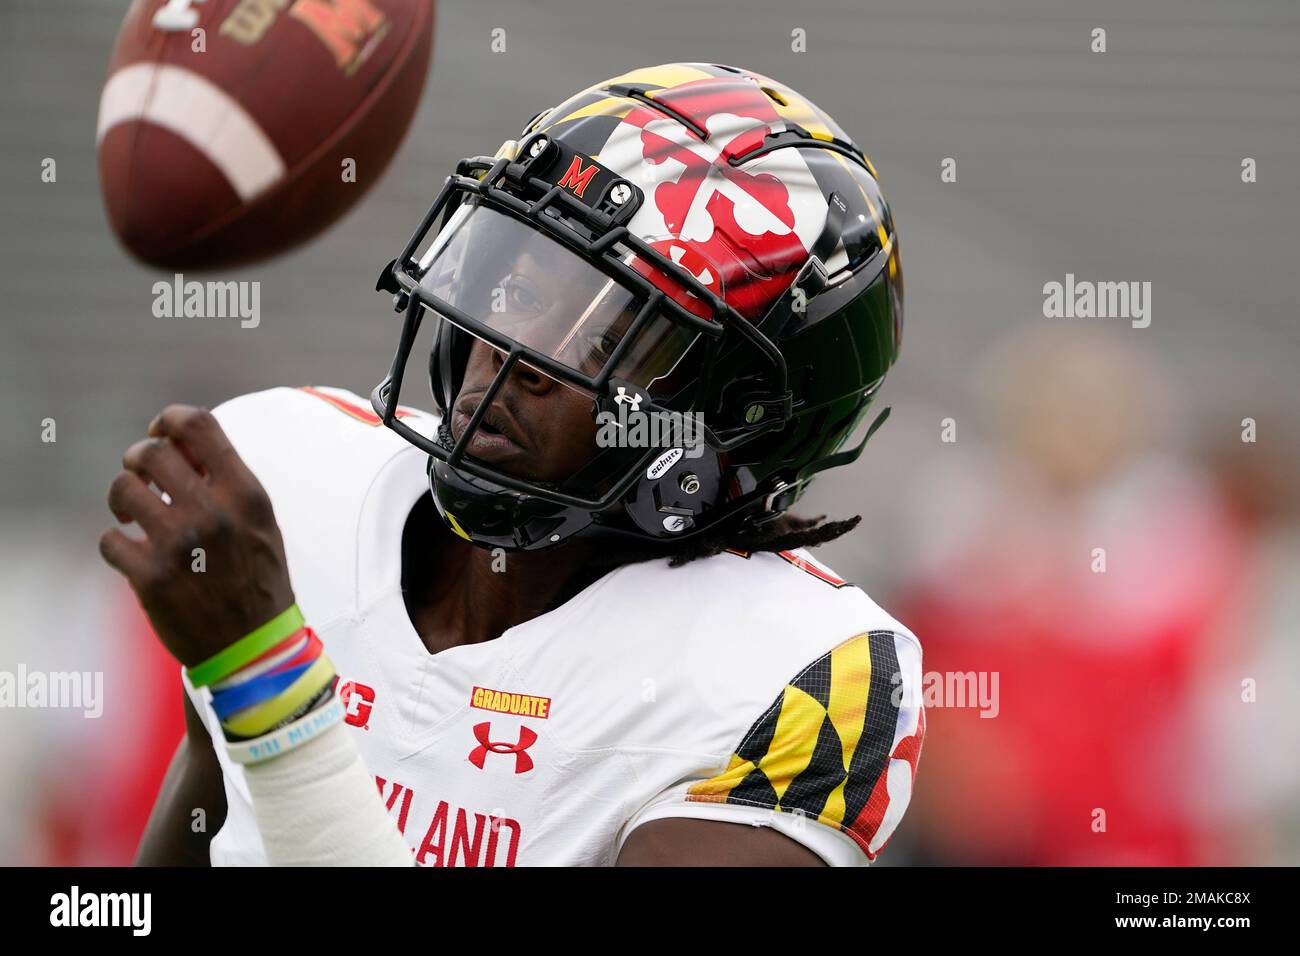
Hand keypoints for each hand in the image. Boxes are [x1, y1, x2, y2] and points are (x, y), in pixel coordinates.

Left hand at [99, 405, 294, 667]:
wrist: (253, 646)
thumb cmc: (256, 578)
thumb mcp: (260, 522)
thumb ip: (227, 481)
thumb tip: (182, 445)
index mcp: (245, 493)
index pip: (196, 424)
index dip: (168, 420)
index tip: (161, 434)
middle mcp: (213, 513)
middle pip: (149, 452)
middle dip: (138, 461)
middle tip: (143, 480)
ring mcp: (179, 545)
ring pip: (122, 490)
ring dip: (123, 500)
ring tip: (135, 517)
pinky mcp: (151, 577)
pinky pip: (110, 540)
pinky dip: (118, 546)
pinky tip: (136, 555)